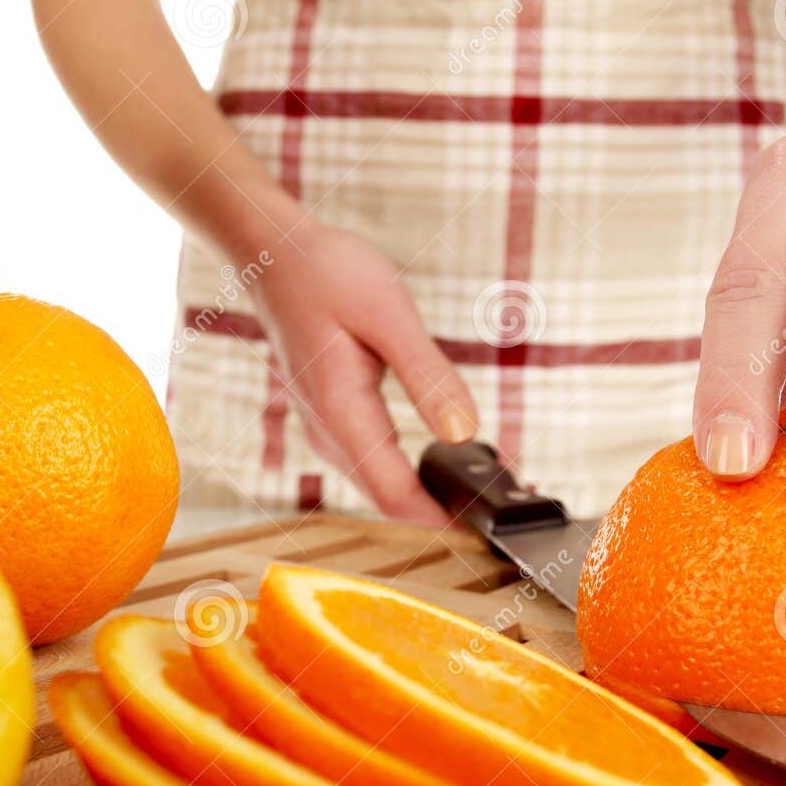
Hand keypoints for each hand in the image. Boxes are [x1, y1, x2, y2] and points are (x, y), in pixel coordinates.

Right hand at [253, 221, 478, 522]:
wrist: (276, 256)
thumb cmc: (328, 274)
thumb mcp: (388, 313)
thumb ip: (427, 375)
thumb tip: (465, 432)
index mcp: (340, 412)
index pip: (393, 494)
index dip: (441, 521)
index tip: (488, 530)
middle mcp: (328, 433)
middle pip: (389, 500)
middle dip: (445, 513)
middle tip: (508, 506)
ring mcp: (327, 431)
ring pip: (382, 486)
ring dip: (430, 496)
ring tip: (488, 491)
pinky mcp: (334, 423)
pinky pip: (375, 464)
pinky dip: (413, 474)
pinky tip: (449, 466)